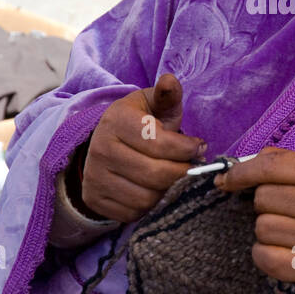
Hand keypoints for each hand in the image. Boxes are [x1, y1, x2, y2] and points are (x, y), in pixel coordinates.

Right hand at [81, 73, 202, 222]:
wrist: (106, 144)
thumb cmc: (139, 124)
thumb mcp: (152, 105)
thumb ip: (166, 95)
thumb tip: (169, 80)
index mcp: (116, 120)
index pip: (160, 142)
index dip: (187, 148)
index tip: (199, 147)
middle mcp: (100, 149)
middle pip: (155, 174)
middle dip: (181, 172)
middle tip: (191, 167)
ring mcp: (95, 176)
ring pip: (147, 198)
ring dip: (167, 191)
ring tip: (173, 177)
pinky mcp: (95, 199)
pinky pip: (134, 213)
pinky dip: (151, 206)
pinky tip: (155, 190)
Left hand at [214, 147, 294, 290]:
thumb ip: (285, 162)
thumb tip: (240, 167)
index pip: (272, 166)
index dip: (242, 172)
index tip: (227, 179)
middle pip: (263, 198)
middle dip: (266, 203)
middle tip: (287, 210)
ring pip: (261, 228)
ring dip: (268, 229)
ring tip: (291, 231)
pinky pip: (263, 257)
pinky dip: (265, 254)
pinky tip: (284, 250)